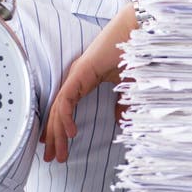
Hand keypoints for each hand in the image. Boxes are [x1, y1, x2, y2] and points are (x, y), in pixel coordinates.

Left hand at [41, 3, 137, 162]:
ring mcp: (76, 75)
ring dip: (56, 132)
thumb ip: (123, 104)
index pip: (65, 109)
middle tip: (52, 158)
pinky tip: (70, 133)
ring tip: (57, 153)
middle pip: (57, 112)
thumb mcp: (128, 87)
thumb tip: (120, 119)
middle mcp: (75, 78)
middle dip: (54, 137)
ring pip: (58, 108)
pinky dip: (65, 117)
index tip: (58, 149)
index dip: (60, 130)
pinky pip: (66, 99)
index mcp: (83, 80)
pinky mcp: (80, 72)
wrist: (138, 33)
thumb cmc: (134, 54)